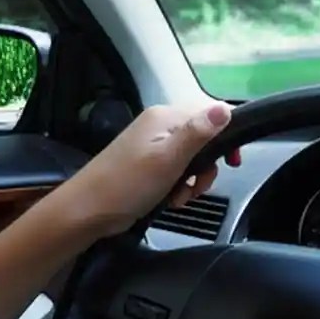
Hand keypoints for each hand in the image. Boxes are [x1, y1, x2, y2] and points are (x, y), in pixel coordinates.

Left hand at [51, 103, 233, 237]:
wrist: (87, 211)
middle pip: (202, 139)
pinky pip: (176, 170)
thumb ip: (198, 133)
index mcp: (165, 117)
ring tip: (180, 196)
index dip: (226, 137)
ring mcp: (152, 145)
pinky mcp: (147, 165)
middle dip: (206, 166)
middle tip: (197, 186)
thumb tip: (225, 108)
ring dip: (192, 180)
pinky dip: (178, 185)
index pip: (210, 114)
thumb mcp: (169, 159)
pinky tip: (171, 199)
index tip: (232, 163)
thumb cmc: (128, 184)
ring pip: (191, 158)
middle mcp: (159, 125)